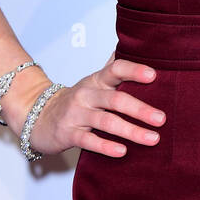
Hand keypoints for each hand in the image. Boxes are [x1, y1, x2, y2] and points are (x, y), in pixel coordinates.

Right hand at [6, 53, 165, 157]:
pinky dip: (106, 146)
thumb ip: (115, 68)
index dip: (134, 71)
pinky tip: (123, 151)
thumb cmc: (76, 100)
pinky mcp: (68, 134)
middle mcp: (87, 95)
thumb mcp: (95, 82)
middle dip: (140, 109)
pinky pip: (89, 140)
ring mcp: (76, 114)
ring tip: (152, 138)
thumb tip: (140, 47)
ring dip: (131, 131)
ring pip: (106, 122)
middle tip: (162, 119)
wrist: (38, 115)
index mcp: (96, 81)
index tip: (154, 75)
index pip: (115, 69)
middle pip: (115, 99)